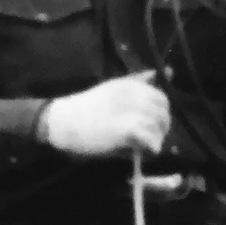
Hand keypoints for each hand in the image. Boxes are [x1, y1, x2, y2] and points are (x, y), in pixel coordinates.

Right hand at [37, 74, 170, 156]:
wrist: (63, 121)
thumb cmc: (86, 108)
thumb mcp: (111, 88)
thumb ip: (134, 81)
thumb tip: (155, 72)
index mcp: (129, 85)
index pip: (160, 97)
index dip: (162, 113)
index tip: (154, 124)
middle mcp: (132, 94)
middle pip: (162, 112)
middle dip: (162, 127)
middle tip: (153, 138)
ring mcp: (129, 110)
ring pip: (158, 125)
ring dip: (157, 138)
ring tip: (147, 147)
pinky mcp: (125, 128)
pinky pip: (149, 138)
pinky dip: (151, 147)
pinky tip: (144, 151)